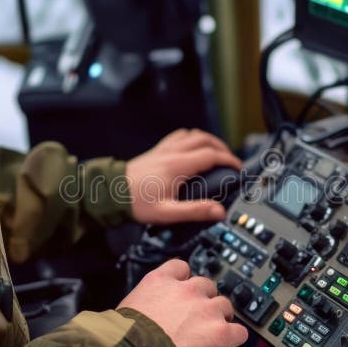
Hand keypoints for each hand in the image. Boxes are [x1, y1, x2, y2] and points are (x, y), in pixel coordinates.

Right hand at [117, 260, 247, 346]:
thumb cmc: (125, 340)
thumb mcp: (129, 307)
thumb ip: (147, 300)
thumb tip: (150, 310)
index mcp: (161, 281)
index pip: (181, 267)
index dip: (184, 280)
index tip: (185, 288)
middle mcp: (186, 290)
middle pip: (206, 285)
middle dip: (203, 301)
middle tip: (195, 318)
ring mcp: (206, 309)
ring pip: (225, 306)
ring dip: (219, 318)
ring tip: (208, 334)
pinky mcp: (221, 332)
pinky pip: (239, 331)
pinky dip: (233, 338)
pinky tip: (223, 345)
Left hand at [126, 129, 241, 223]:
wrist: (111, 192)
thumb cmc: (136, 203)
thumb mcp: (167, 212)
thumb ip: (194, 211)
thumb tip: (219, 212)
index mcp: (178, 165)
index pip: (211, 155)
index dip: (229, 160)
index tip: (237, 168)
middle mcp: (173, 153)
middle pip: (204, 139)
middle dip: (222, 147)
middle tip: (230, 160)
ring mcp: (164, 149)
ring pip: (192, 134)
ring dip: (208, 140)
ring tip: (216, 152)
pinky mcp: (157, 151)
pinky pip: (178, 136)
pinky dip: (191, 138)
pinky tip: (193, 147)